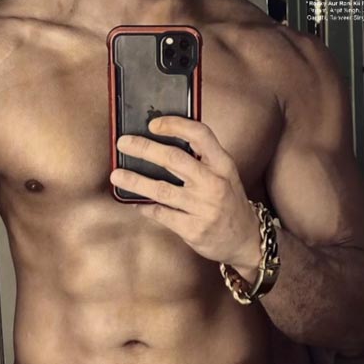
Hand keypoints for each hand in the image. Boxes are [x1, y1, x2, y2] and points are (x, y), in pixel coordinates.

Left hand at [110, 117, 261, 273]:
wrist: (247, 240)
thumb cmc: (228, 201)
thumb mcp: (224, 174)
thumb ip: (200, 159)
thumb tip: (159, 143)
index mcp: (223, 164)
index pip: (200, 135)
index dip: (175, 125)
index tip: (153, 124)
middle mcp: (215, 183)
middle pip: (175, 159)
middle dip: (145, 149)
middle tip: (123, 143)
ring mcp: (204, 208)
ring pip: (162, 189)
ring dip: (135, 180)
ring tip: (117, 175)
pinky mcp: (194, 229)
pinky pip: (161, 214)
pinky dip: (143, 206)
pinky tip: (133, 201)